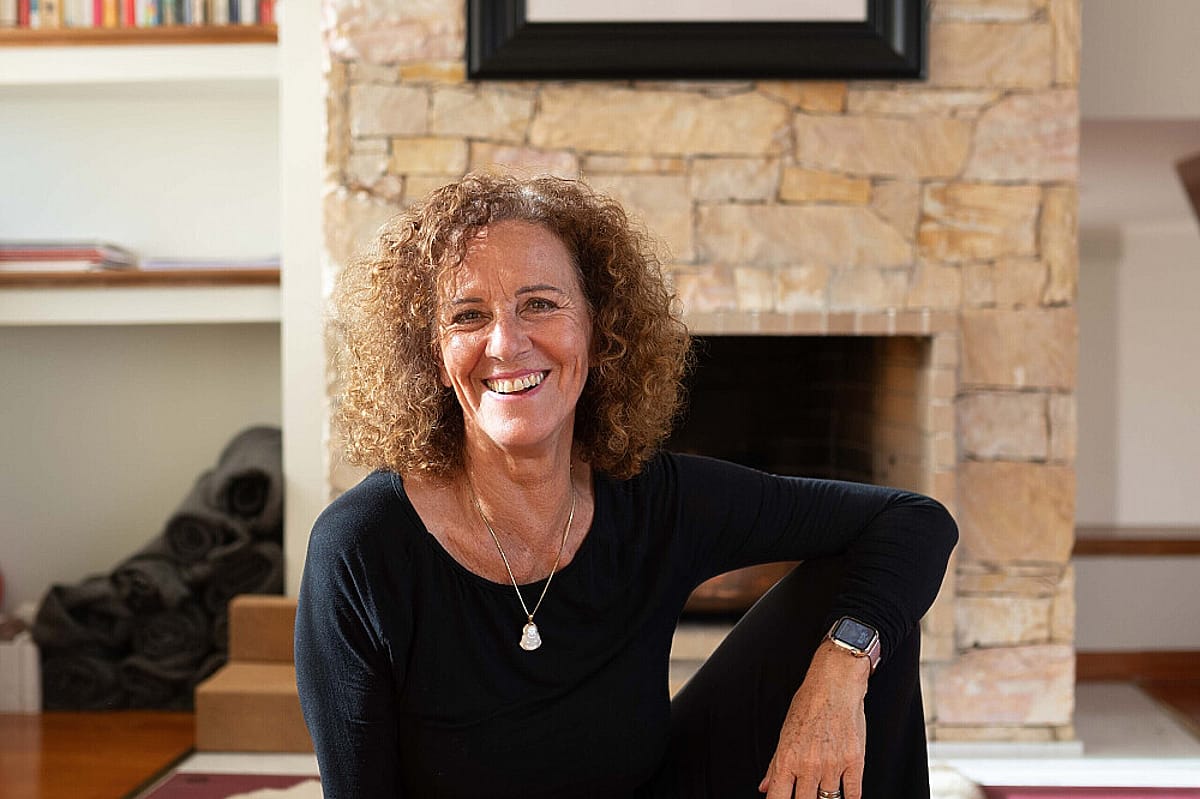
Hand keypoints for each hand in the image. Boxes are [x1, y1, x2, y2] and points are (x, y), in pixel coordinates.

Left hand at [758, 640, 869, 798]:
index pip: (778, 798)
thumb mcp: (785, 732)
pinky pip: (853, 795)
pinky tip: (844, 796)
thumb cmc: (808, 704)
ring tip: (823, 792)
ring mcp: (832, 765)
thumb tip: (764, 787)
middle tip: (806, 795)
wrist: (834, 685)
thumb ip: (774, 764)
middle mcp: (808, 765)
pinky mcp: (854, 762)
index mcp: (787, 759)